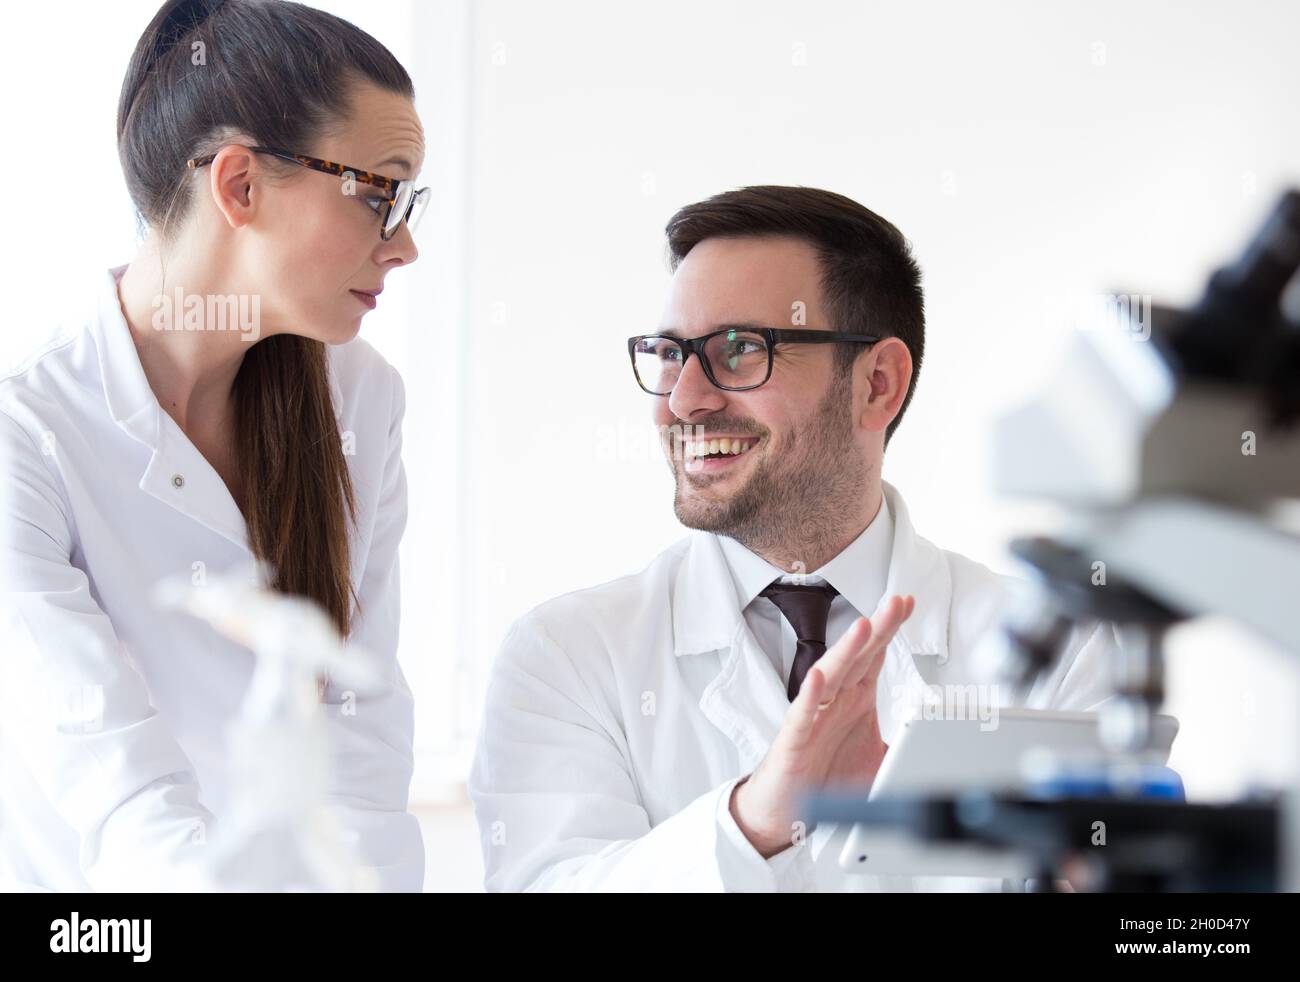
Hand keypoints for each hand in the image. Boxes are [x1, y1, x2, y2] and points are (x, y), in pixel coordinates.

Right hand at [729, 594, 914, 857]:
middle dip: (878, 628)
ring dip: (847, 651)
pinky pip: (802, 714)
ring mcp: (814, 717)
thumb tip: (938, 743)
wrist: (785, 808)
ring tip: (863, 626)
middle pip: (858, 657)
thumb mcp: (878, 762)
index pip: (875, 656)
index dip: (890, 629)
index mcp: (855, 700)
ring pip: (832, 676)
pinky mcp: (795, 740)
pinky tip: (819, 676)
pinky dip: (810, 695)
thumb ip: (906, 746)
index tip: (906, 603)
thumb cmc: (825, 776)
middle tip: (895, 602)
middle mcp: (835, 702)